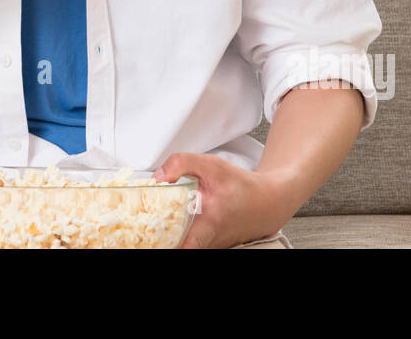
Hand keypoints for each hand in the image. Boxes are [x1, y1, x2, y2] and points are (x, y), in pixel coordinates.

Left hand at [152, 153, 294, 248]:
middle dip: (160, 238)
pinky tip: (171, 226)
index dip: (165, 243)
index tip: (151, 238)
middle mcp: (210, 241)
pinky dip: (179, 237)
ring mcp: (212, 247)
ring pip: (184, 245)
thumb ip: (181, 164)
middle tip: (143, 228)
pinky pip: (190, 244)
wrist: (266, 201)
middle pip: (179, 246)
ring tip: (155, 225)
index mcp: (209, 223)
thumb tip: (157, 178)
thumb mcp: (211, 165)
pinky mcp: (212, 247)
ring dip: (169, 237)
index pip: (187, 245)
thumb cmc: (241, 185)